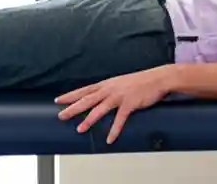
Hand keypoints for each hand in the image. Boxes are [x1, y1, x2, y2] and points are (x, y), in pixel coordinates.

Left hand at [54, 66, 176, 143]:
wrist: (158, 78)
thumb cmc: (141, 81)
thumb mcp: (121, 83)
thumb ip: (110, 89)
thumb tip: (100, 96)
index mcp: (107, 84)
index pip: (85, 90)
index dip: (71, 95)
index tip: (59, 100)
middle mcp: (110, 89)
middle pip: (88, 99)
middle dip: (73, 108)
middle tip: (61, 115)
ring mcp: (120, 96)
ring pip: (100, 109)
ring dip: (89, 120)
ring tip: (80, 129)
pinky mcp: (130, 104)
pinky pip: (120, 119)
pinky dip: (114, 130)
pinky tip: (109, 139)